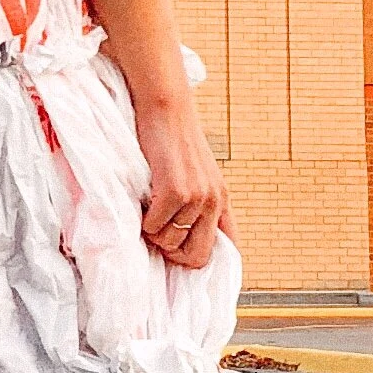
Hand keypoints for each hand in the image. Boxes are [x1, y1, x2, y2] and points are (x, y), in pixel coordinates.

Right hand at [135, 95, 231, 270]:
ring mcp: (198, 197)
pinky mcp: (177, 192)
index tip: (184, 262)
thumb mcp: (196, 175)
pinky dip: (144, 221)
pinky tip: (145, 200)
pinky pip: (155, 228)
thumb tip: (182, 240)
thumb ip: (199, 205)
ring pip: (171, 244)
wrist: (166, 109)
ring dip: (154, 234)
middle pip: (198, 258)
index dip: (209, 263)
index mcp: (221, 199)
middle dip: (174, 254)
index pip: (229, 249)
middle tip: (159, 233)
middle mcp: (214, 201)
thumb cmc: (173, 142)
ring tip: (151, 209)